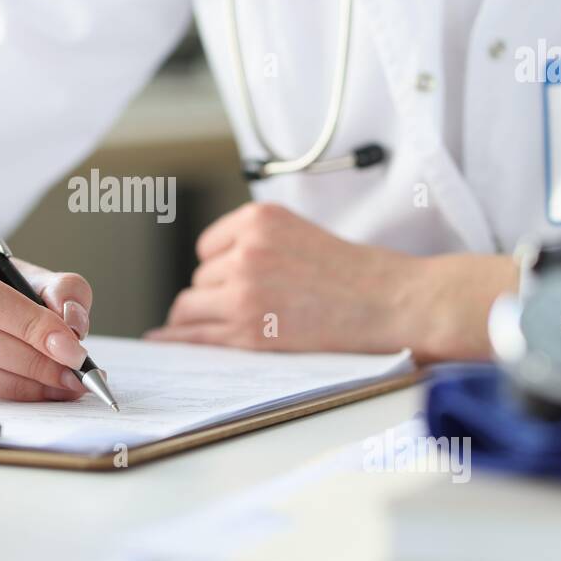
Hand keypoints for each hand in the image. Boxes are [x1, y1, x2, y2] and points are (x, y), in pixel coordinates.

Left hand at [145, 202, 517, 360]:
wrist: (393, 303)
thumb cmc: (358, 275)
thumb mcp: (299, 235)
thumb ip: (258, 245)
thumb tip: (213, 274)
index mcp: (259, 219)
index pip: (208, 247)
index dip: (220, 268)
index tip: (235, 283)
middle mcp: (246, 249)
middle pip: (201, 278)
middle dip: (216, 295)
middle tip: (249, 312)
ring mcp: (244, 288)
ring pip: (191, 306)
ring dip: (203, 319)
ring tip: (226, 328)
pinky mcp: (248, 327)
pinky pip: (195, 334)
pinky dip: (179, 338)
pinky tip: (167, 341)